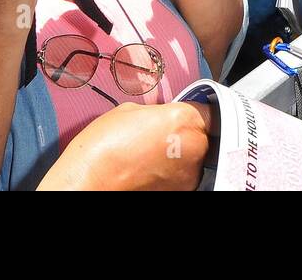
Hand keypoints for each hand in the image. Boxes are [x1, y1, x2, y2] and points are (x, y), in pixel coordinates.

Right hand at [37, 101, 213, 190]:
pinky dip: (171, 172)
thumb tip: (165, 117)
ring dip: (180, 155)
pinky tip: (149, 170)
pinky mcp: (182, 192)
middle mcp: (194, 146)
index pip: (210, 111)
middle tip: (163, 135)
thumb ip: (158, 113)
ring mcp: (190, 174)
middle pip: (202, 135)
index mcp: (184, 119)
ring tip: (151, 155)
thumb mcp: (131, 111)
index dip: (199, 111)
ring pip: (194, 157)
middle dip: (187, 134)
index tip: (190, 113)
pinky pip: (183, 175)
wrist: (92, 181)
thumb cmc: (104, 145)